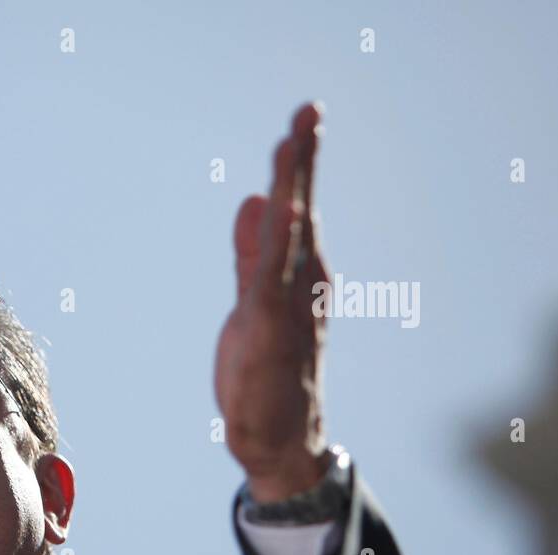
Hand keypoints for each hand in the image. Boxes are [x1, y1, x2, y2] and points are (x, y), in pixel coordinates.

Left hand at [214, 102, 333, 502]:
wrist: (278, 441)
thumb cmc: (265, 376)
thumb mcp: (250, 303)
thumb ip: (250, 254)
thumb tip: (255, 201)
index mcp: (294, 277)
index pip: (294, 212)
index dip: (296, 167)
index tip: (301, 121)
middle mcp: (301, 286)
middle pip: (301, 213)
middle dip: (302, 163)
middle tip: (308, 111)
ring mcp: (290, 306)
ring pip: (292, 237)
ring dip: (294, 189)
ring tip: (295, 140)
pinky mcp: (270, 330)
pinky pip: (273, 276)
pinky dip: (278, 242)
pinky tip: (281, 209)